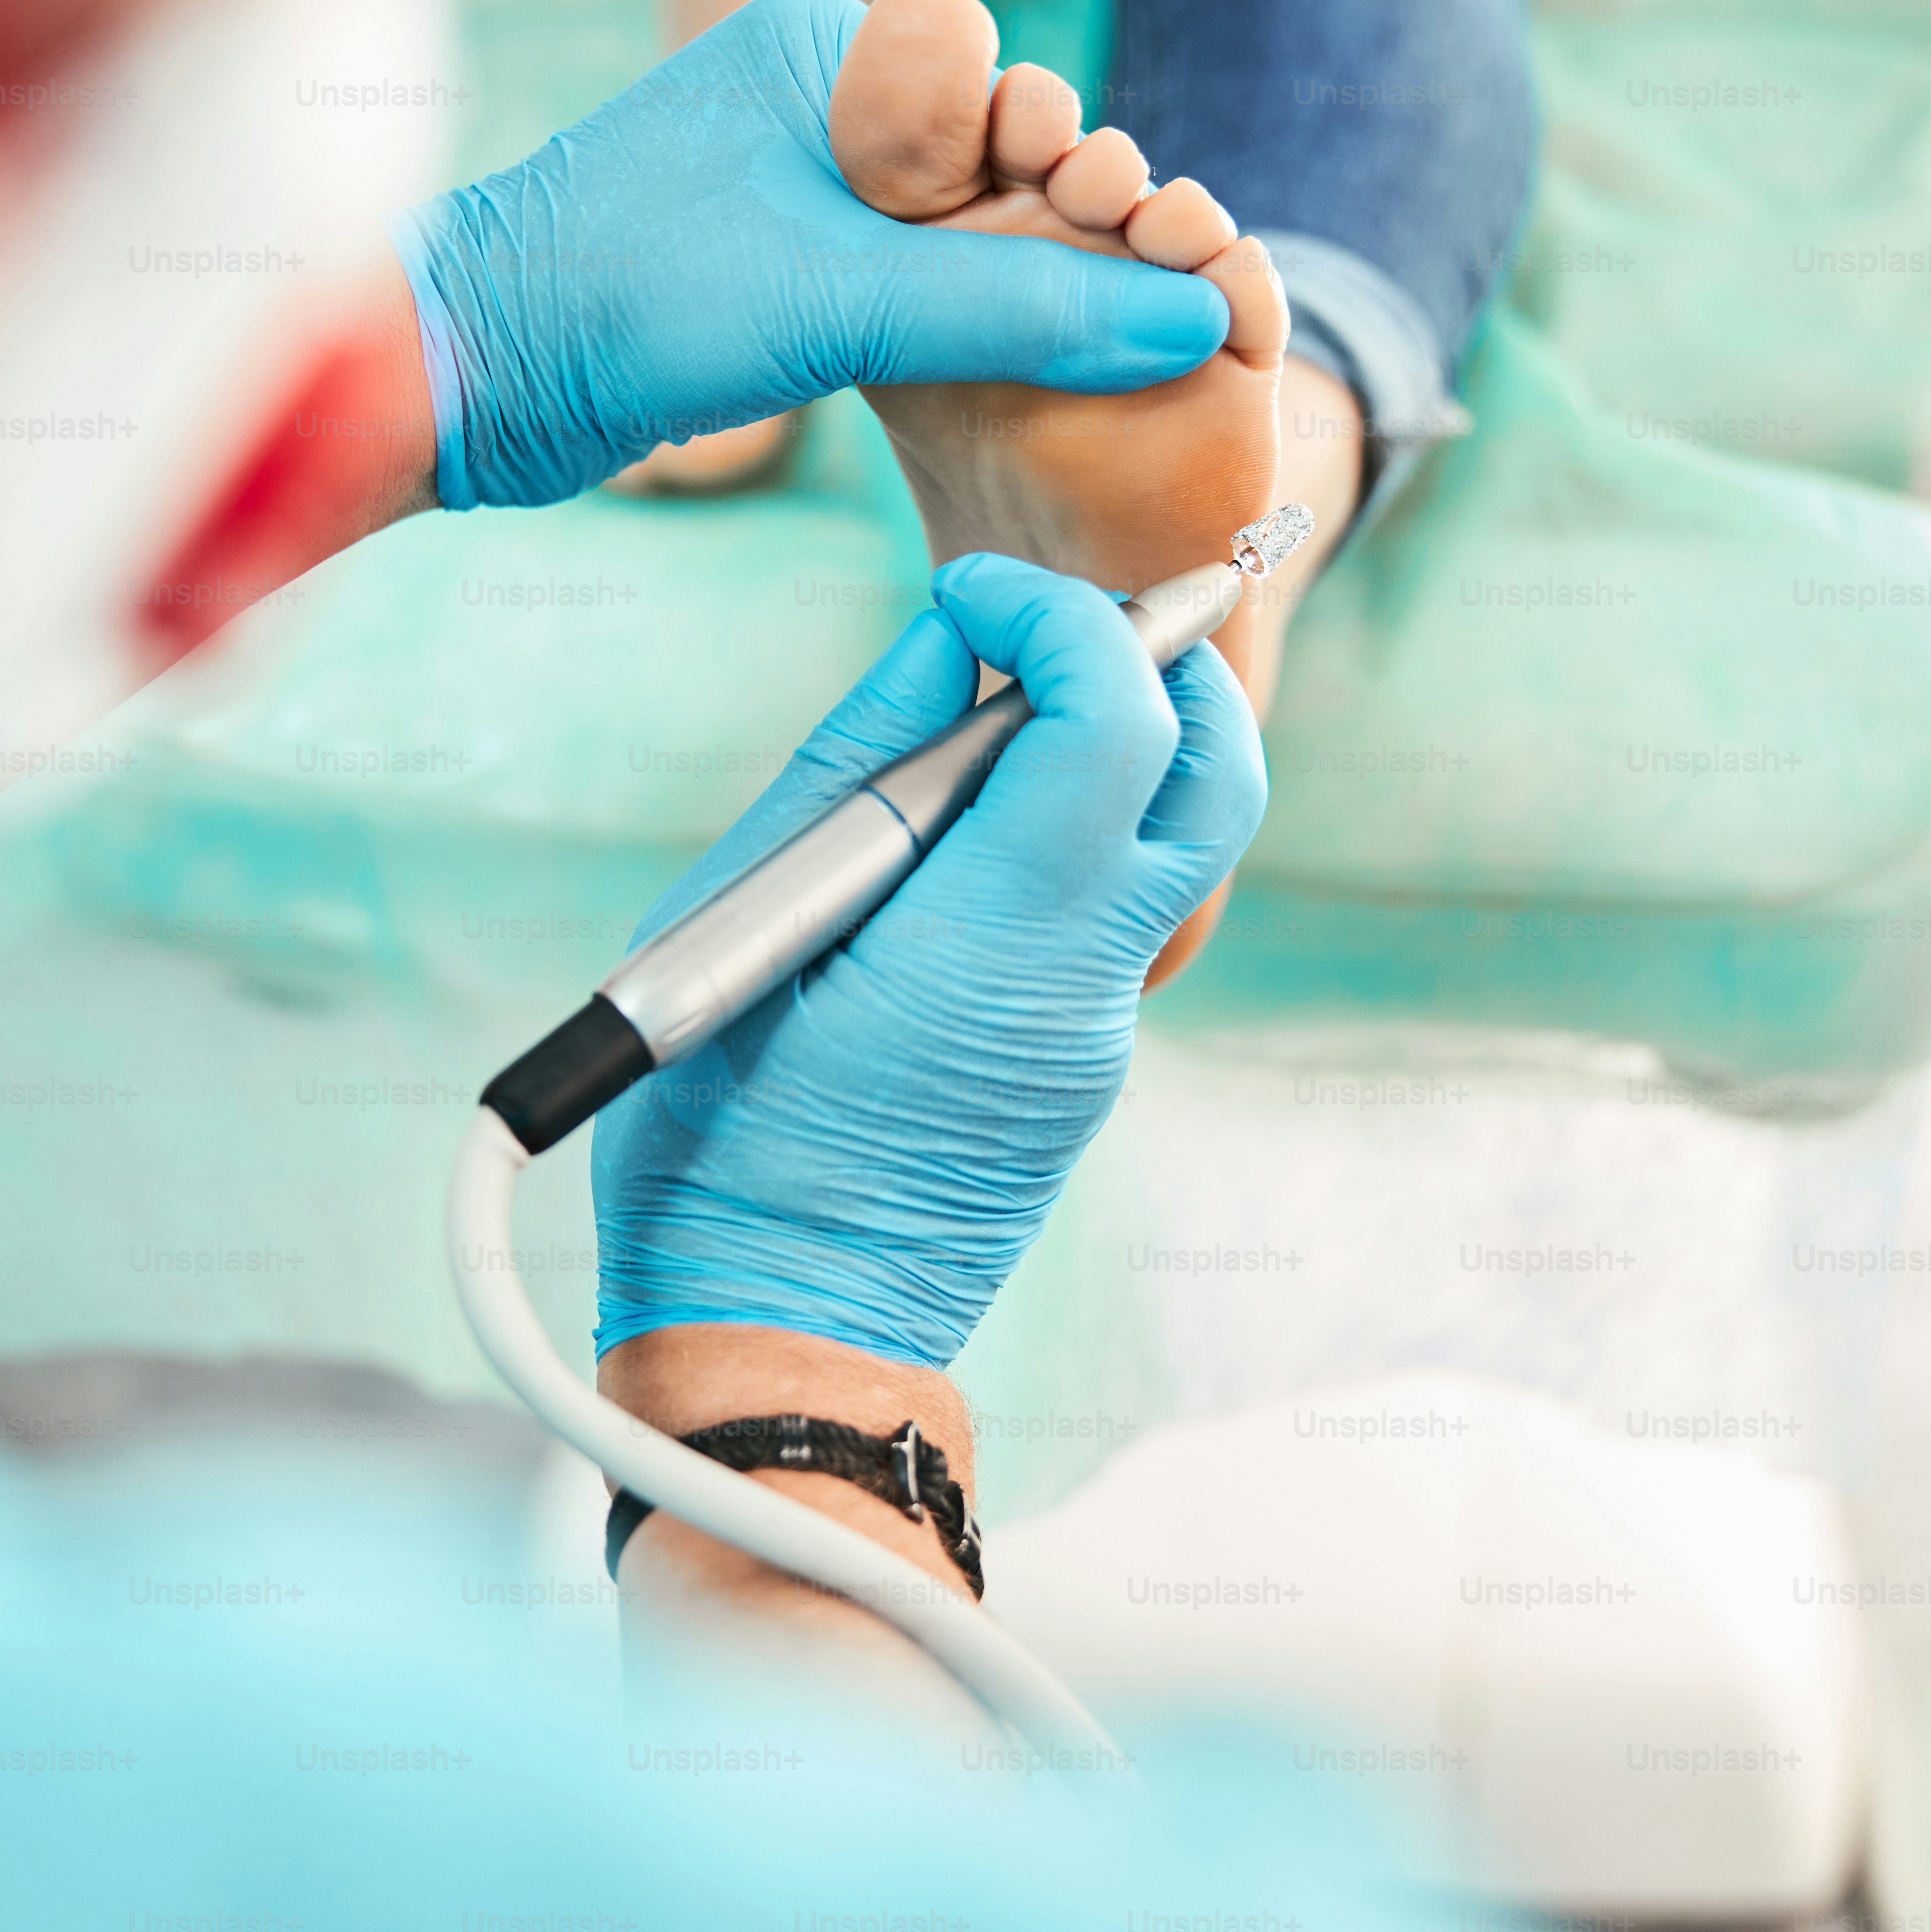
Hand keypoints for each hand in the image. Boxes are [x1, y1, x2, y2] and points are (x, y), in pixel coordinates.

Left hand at [392, 0, 1229, 508]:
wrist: (482, 372)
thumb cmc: (635, 299)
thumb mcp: (851, 302)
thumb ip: (1021, 309)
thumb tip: (1189, 320)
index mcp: (824, 48)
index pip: (1002, 92)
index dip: (1066, 172)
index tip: (1115, 238)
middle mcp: (813, 99)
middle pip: (991, 166)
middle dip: (1053, 239)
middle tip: (1122, 309)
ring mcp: (794, 185)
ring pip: (954, 237)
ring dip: (1010, 300)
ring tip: (1075, 353)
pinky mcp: (775, 269)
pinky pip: (903, 290)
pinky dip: (952, 333)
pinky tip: (994, 377)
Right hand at [591, 555, 1268, 1366]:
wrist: (773, 1343)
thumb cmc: (713, 1147)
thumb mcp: (742, 926)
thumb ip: (860, 765)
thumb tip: (948, 638)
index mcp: (994, 944)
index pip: (1116, 722)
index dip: (1063, 616)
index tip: (975, 588)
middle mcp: (1083, 987)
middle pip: (1216, 775)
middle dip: (1165, 660)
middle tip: (1057, 618)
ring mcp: (1098, 1038)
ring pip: (1177, 845)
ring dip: (1118, 746)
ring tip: (988, 718)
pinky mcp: (1082, 1069)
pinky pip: (1113, 916)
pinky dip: (1068, 835)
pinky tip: (951, 843)